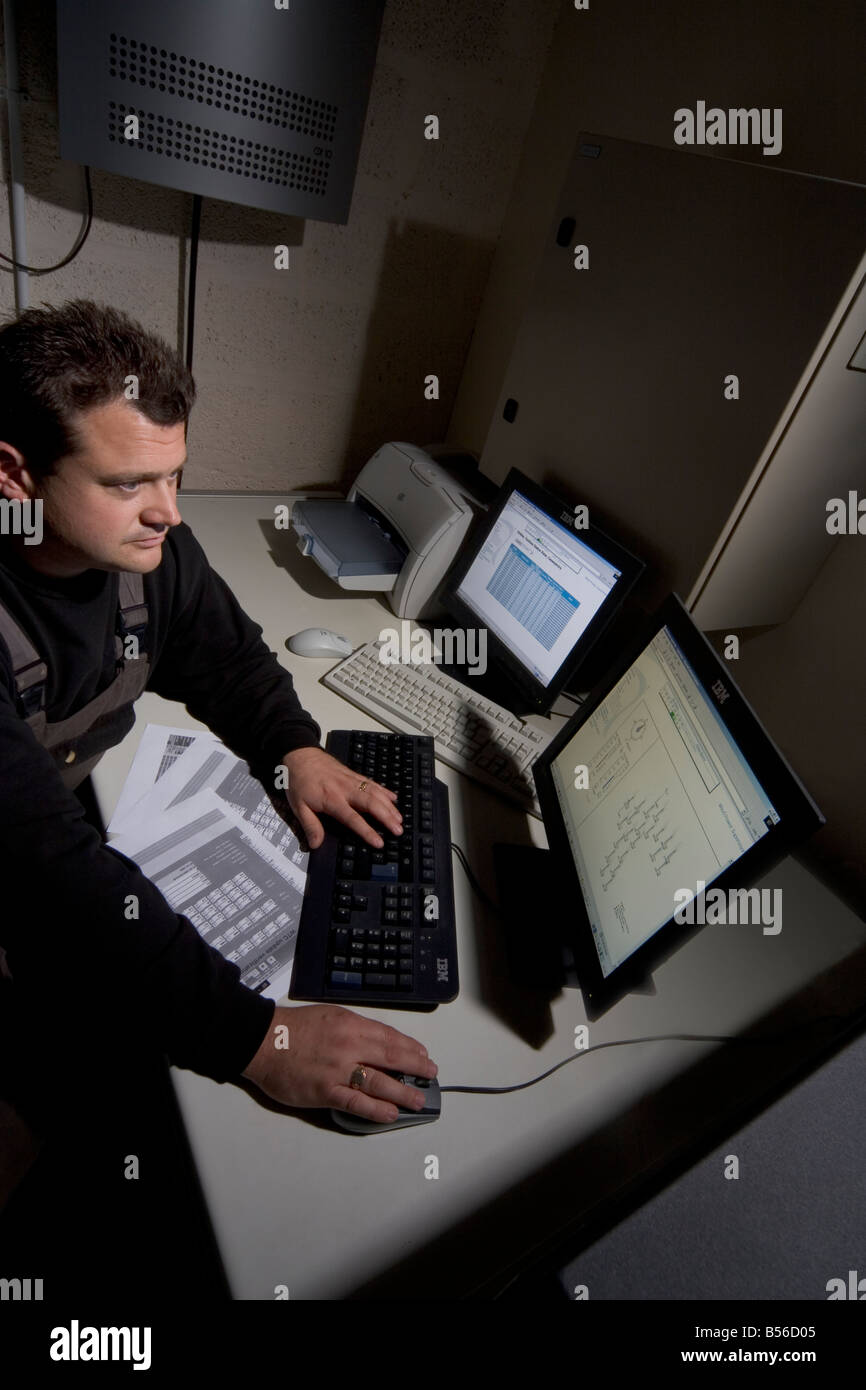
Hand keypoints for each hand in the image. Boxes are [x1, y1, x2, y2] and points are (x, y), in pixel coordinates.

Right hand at [241, 1004, 436, 1121]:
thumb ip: (353, 1029)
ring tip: (417, 1100)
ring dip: (402, 1093)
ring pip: (379, 1083)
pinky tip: (390, 1114)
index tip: (422, 1055)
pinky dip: (376, 1109)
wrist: (263, 1040)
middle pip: (391, 1057)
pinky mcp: (325, 1091)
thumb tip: (377, 1042)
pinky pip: (356, 1102)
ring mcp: (338, 1070)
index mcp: (350, 1025)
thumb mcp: (330, 1016)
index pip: (388, 1036)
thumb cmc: (293, 1028)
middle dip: (415, 1067)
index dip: (409, 1047)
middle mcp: (349, 1045)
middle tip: (430, 1074)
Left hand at [280, 746, 401, 849]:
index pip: (353, 818)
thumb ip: (310, 826)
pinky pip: (373, 783)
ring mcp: (352, 781)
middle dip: (387, 817)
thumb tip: (316, 844)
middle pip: (371, 804)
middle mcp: (345, 789)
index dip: (367, 831)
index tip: (379, 842)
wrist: (300, 755)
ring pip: (375, 793)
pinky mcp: (354, 775)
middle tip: (398, 830)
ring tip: (399, 819)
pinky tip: (394, 798)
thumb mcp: (298, 806)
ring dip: (389, 806)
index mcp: (332, 799)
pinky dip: (385, 791)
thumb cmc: (298, 781)